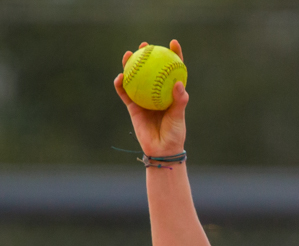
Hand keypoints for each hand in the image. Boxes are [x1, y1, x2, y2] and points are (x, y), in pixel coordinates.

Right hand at [113, 39, 187, 158]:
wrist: (161, 150)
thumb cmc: (174, 133)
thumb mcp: (178, 117)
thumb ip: (179, 100)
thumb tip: (177, 83)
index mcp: (169, 91)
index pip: (172, 69)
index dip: (173, 55)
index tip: (173, 43)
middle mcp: (156, 92)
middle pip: (150, 69)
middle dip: (147, 54)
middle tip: (144, 45)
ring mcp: (143, 98)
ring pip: (135, 77)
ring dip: (130, 64)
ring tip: (128, 54)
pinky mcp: (132, 107)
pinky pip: (125, 93)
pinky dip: (121, 84)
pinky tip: (119, 77)